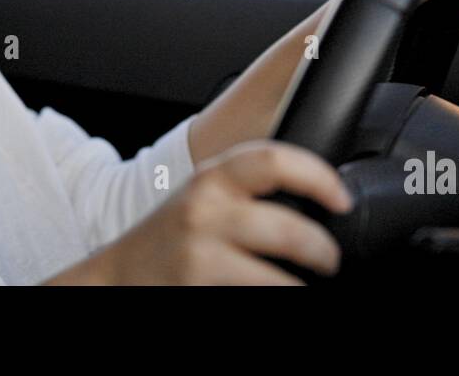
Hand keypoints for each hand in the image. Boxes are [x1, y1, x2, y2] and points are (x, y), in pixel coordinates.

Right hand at [83, 141, 353, 284]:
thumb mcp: (203, 198)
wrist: (117, 277)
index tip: (341, 198)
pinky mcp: (197, 287)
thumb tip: (312, 193)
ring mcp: (200, 254)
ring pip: (276, 279)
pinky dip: (272, 298)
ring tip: (305, 288)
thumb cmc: (169, 238)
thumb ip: (245, 189)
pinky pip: (255, 297)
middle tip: (329, 259)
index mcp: (212, 177)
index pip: (274, 160)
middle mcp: (205, 211)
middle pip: (287, 229)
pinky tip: (273, 295)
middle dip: (321, 250)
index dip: (318, 177)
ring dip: (300, 288)